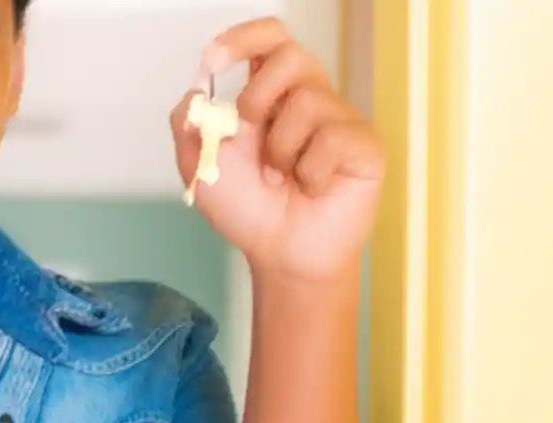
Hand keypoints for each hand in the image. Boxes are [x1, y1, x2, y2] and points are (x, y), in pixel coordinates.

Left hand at [170, 17, 385, 286]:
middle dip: (258, 96)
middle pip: (291, 55)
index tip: (215, 59)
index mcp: (271, 95)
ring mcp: (340, 120)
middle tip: (250, 135)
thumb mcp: (200, 167)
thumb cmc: (247, 210)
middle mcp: (308, 99)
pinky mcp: (364, 145)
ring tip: (283, 177)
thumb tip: (195, 90)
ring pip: (307, 101)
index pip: (270, 39)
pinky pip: (332, 139)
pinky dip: (310, 172)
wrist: (278, 254)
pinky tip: (312, 188)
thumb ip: (188, 124)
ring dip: (280, 150)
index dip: (244, 38)